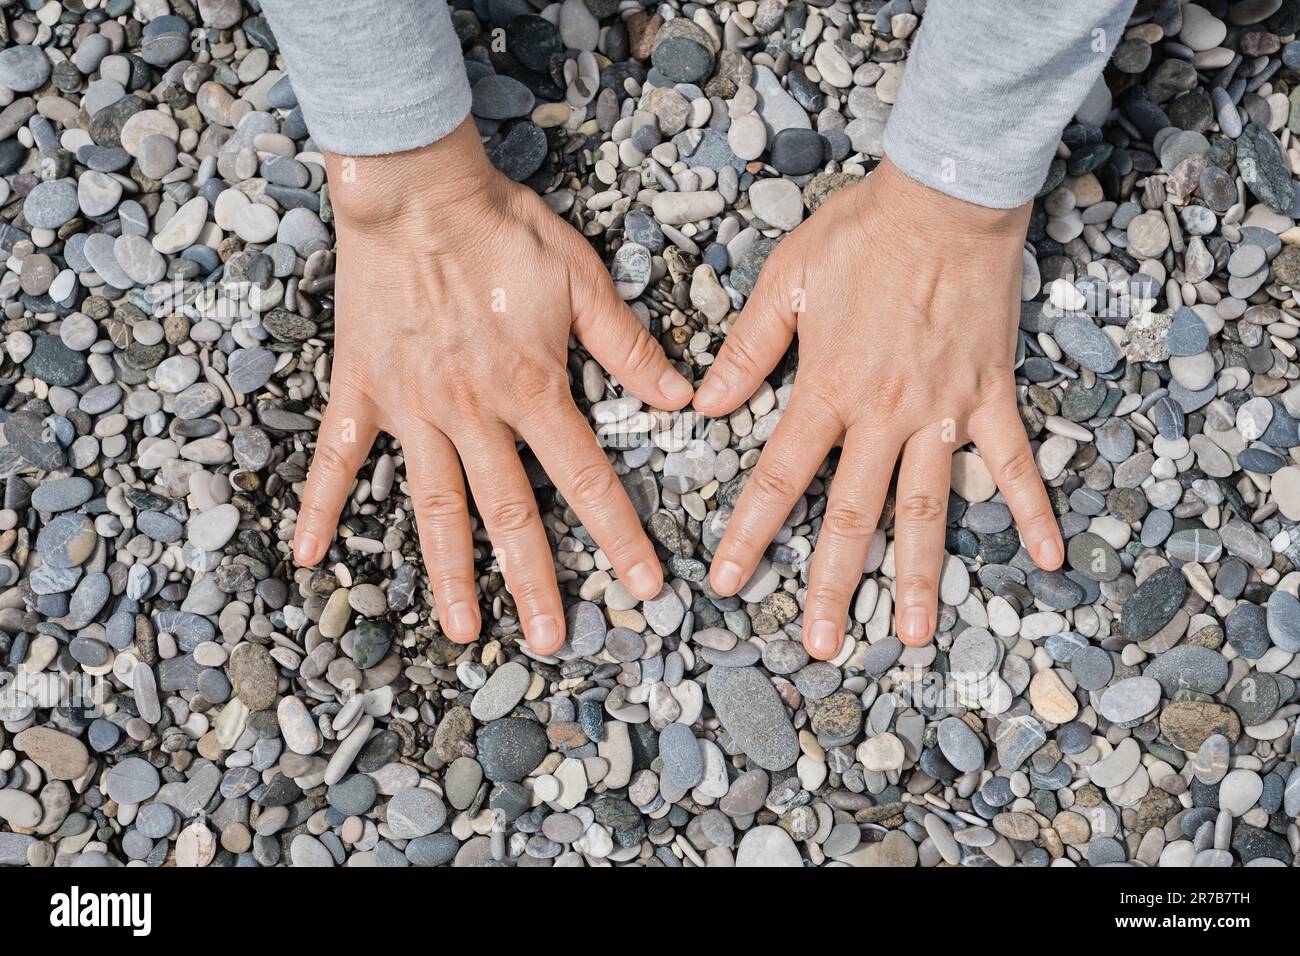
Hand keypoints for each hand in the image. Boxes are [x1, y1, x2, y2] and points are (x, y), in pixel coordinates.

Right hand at [293, 118, 692, 654]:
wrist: (416, 190)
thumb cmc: (502, 228)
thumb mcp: (584, 280)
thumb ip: (628, 348)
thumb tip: (680, 400)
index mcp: (532, 390)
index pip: (587, 480)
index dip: (619, 537)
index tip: (644, 587)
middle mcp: (473, 414)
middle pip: (510, 514)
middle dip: (535, 583)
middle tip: (552, 643)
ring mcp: (412, 409)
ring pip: (434, 507)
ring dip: (451, 574)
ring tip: (465, 631)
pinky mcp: (362, 392)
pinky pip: (337, 460)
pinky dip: (322, 507)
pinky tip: (310, 557)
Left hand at [694, 158, 1063, 657]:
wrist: (947, 196)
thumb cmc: (863, 233)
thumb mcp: (785, 281)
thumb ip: (747, 350)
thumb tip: (704, 405)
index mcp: (827, 390)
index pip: (778, 478)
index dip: (751, 534)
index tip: (729, 583)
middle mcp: (883, 415)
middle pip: (853, 515)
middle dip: (834, 585)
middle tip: (822, 645)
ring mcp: (942, 412)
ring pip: (928, 508)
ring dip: (921, 576)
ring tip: (916, 636)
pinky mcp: (990, 396)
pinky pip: (1013, 462)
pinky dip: (1031, 508)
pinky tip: (1048, 557)